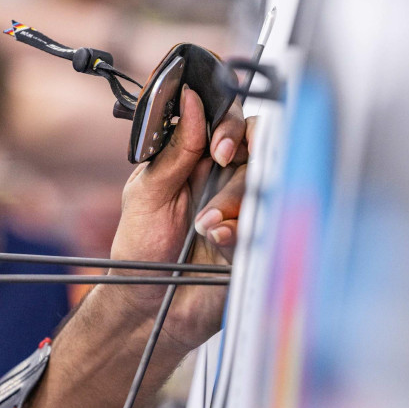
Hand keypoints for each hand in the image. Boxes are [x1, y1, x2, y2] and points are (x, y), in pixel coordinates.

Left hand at [107, 86, 251, 351]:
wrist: (149, 307)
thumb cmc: (142, 250)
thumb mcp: (148, 193)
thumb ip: (174, 149)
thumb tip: (191, 100)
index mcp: (199, 161)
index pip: (230, 122)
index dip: (232, 124)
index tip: (218, 143)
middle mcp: (228, 180)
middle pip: (259, 146)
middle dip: (241, 152)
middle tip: (220, 161)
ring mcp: (247, 210)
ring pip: (265, 182)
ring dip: (233, 199)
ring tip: (204, 224)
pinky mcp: (259, 239)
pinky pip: (266, 222)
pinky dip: (240, 229)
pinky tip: (218, 239)